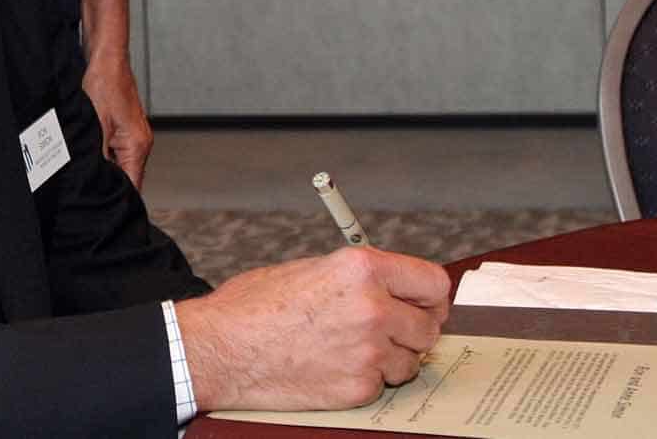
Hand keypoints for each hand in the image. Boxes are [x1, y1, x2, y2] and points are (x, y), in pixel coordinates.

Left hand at [81, 49, 151, 190]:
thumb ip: (98, 157)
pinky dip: (103, 154)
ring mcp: (133, 135)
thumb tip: (94, 180)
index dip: (118, 200)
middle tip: (88, 191)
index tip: (102, 209)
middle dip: (109, 184)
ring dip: (104, 168)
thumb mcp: (96, 126)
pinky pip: (115, 150)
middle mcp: (140, 143)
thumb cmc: (104, 85)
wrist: (107, 58)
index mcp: (137, 146)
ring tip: (86, 170)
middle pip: (127, 177)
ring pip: (119, 164)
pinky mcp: (124, 128)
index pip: (132, 187)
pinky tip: (88, 151)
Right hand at [176, 247, 450, 413]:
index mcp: (361, 267)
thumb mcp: (311, 268)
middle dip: (413, 329)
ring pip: (410, 360)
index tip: (424, 304)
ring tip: (351, 347)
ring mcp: (369, 351)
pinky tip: (335, 364)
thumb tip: (394, 289)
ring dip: (391, 357)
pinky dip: (366, 378)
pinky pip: (383, 384)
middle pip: (429, 326)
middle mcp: (372, 307)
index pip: (433, 282)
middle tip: (389, 330)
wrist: (224, 346)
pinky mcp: (359, 388)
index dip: (430, 296)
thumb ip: (358, 277)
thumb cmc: (257, 304)